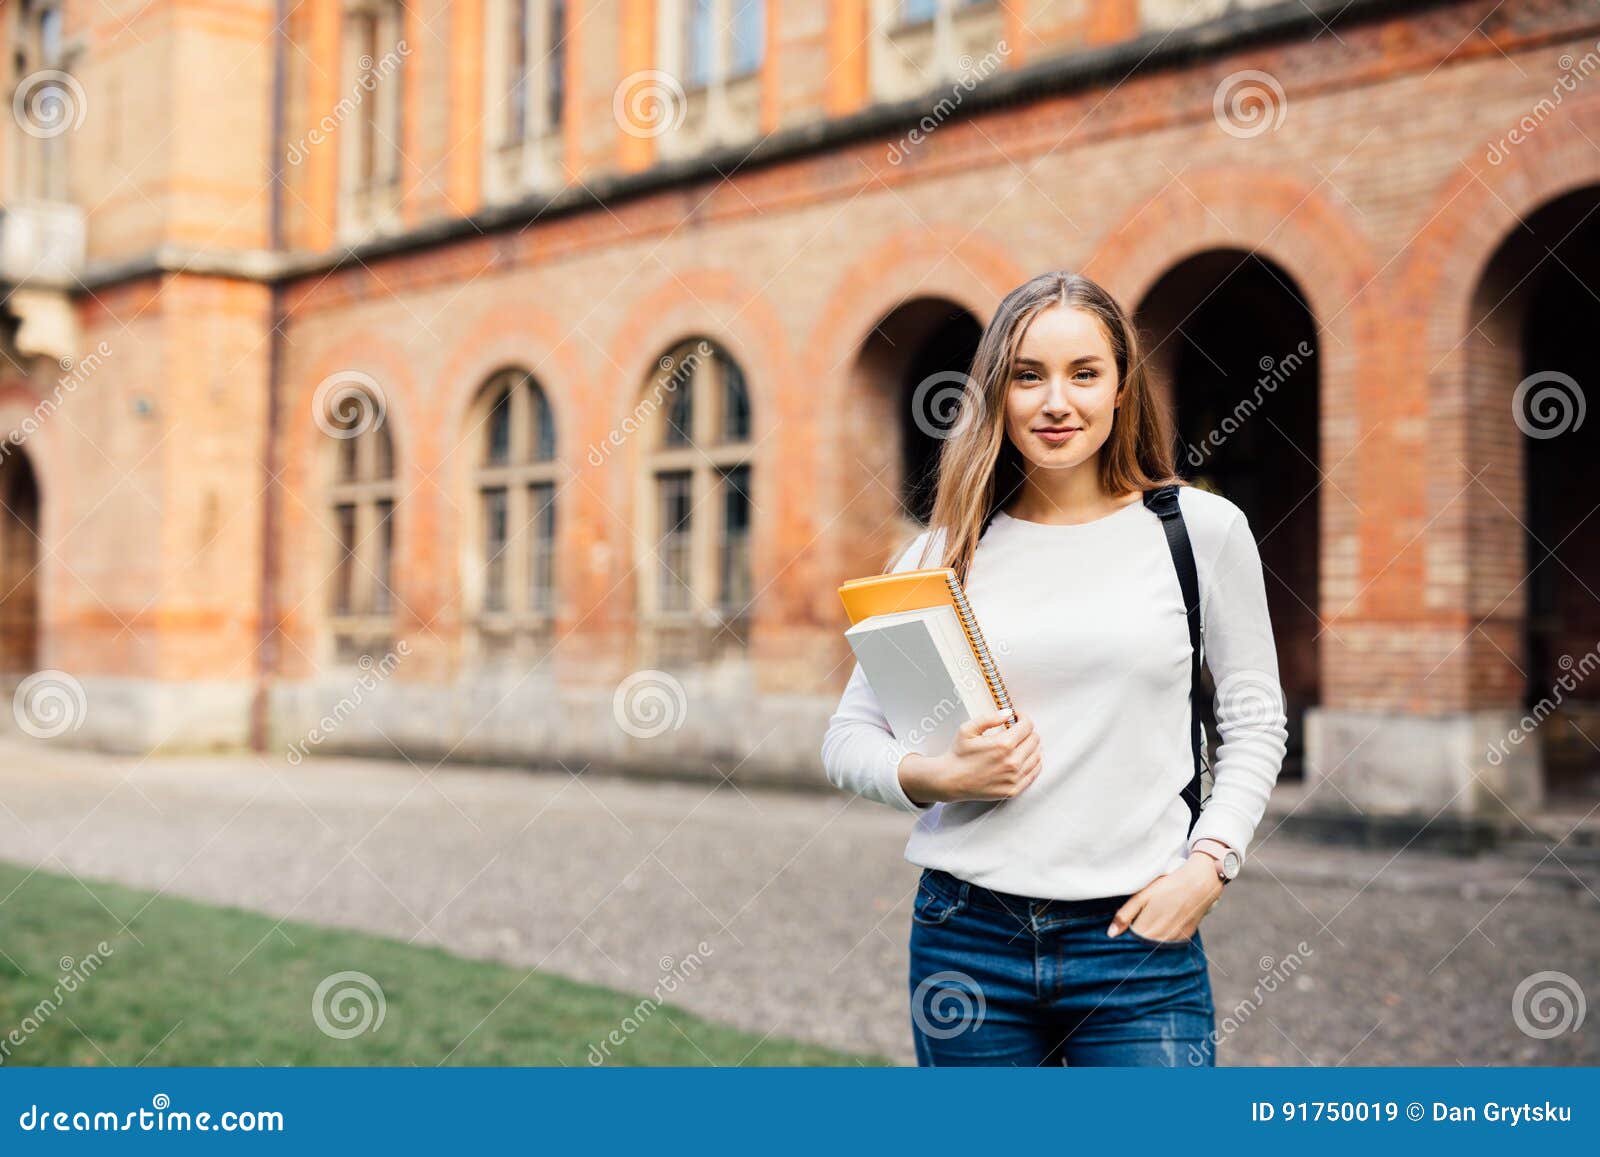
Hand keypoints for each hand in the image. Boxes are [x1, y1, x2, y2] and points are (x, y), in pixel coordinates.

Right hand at [896, 709, 1041, 803]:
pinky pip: (1034, 773)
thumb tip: (1007, 713)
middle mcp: (1012, 762)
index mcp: (1003, 744)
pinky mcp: (1014, 790)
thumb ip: (989, 718)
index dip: (1023, 718)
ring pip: (1037, 756)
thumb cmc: (958, 755)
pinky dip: (1032, 763)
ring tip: (1019, 745)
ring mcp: (1014, 778)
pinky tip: (1023, 759)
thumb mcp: (968, 729)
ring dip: (1031, 747)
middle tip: (1017, 731)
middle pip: (1034, 740)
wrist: (950, 780)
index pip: (1027, 726)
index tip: (1017, 718)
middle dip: (1027, 732)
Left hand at [1106, 854, 1222, 941]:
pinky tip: (1162, 925)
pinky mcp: (1184, 939)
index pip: (1128, 943)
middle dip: (1135, 940)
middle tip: (1134, 925)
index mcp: (1146, 930)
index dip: (1124, 936)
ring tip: (1150, 922)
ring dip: (1149, 940)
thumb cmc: (1168, 887)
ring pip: (1154, 947)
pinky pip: (1168, 944)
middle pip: (1141, 947)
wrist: (1199, 884)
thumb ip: (1125, 915)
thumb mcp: (1142, 896)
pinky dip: (1162, 939)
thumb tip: (1111, 934)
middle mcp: (1160, 940)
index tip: (1122, 929)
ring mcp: (1174, 941)